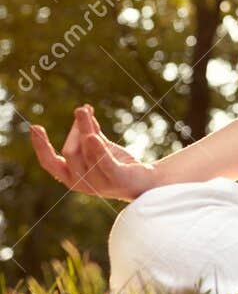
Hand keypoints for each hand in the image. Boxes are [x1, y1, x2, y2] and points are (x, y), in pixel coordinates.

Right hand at [29, 106, 157, 200]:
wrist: (147, 181)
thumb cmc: (119, 164)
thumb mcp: (100, 146)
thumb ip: (90, 131)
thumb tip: (83, 109)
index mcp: (72, 177)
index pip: (49, 163)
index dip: (40, 146)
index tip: (34, 127)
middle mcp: (82, 183)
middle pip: (70, 150)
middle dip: (75, 129)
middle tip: (82, 111)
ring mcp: (99, 184)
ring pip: (87, 151)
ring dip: (85, 128)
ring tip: (84, 111)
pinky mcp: (117, 180)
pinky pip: (105, 163)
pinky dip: (98, 150)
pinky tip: (92, 136)